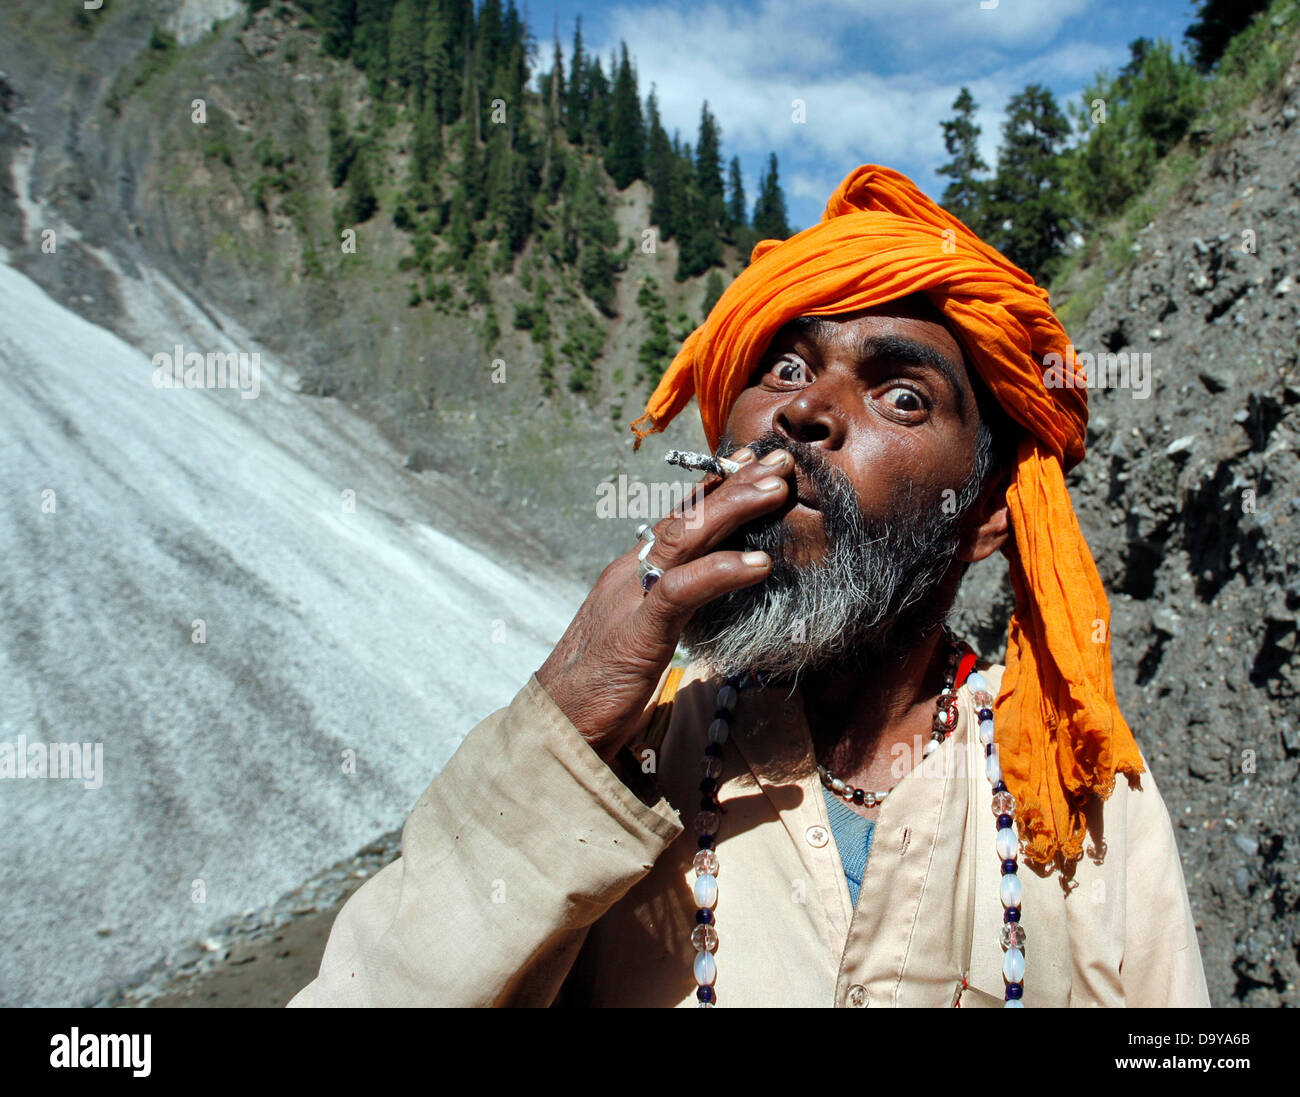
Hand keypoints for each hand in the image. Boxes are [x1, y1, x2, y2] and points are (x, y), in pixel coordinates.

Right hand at [535, 448, 793, 760]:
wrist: (556, 723)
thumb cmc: (602, 687)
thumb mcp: (643, 636)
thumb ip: (671, 610)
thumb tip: (710, 596)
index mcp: (632, 573)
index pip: (680, 519)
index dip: (719, 489)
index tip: (757, 465)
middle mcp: (630, 573)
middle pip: (687, 516)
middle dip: (735, 483)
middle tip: (778, 460)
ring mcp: (632, 598)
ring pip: (684, 538)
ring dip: (733, 508)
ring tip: (776, 490)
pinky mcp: (638, 632)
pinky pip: (683, 590)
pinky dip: (722, 571)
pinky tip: (759, 563)